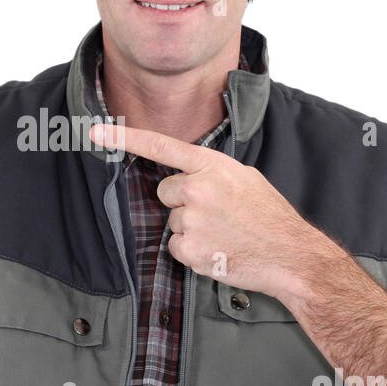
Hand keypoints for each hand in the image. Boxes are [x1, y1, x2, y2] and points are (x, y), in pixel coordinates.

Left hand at [89, 121, 338, 300]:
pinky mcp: (191, 249)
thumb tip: (188, 175)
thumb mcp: (244, 178)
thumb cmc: (270, 216)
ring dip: (193, 230)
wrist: (290, 255)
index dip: (125, 138)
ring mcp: (194, 219)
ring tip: (224, 234)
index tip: (96, 130)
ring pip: (172, 222)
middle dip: (183, 203)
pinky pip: (176, 247)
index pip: (162, 146)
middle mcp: (199, 189)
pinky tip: (218, 250)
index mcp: (213, 166)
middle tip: (217, 214)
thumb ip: (212, 172)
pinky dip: (194, 252)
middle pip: (164, 192)